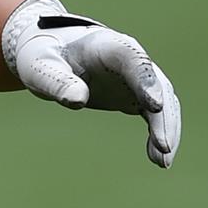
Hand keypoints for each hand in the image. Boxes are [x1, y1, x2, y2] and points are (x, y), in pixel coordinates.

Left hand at [2, 0, 181, 168]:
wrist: (51, 51)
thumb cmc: (44, 55)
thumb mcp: (41, 66)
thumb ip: (57, 81)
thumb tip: (78, 101)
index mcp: (107, 45)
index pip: (134, 60)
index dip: (146, 81)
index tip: (154, 105)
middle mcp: (130, 59)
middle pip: (157, 85)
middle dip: (163, 115)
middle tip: (163, 145)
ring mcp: (137, 77)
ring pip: (163, 102)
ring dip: (166, 130)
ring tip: (161, 161)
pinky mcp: (136, 94)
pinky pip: (156, 114)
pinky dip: (159, 134)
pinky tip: (158, 159)